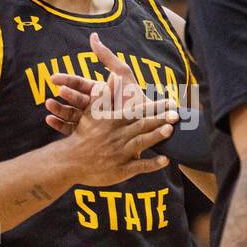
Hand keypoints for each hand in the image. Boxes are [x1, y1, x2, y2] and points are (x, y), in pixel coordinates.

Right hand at [45, 32, 156, 135]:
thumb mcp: (122, 74)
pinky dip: (60, 125)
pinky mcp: (91, 136)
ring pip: (71, 114)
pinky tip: (50, 121)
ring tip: (49, 105)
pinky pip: (73, 130)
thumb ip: (107, 57)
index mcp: (100, 93)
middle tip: (56, 92)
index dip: (67, 80)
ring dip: (58, 109)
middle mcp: (95, 107)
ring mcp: (92, 122)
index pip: (79, 85)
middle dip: (64, 95)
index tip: (53, 78)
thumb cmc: (137, 99)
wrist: (149, 124)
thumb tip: (93, 36)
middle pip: (75, 99)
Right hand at [59, 71, 177, 185]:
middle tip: (176, 114)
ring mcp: (120, 153)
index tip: (170, 101)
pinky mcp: (121, 170)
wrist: (70, 161)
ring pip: (141, 143)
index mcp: (113, 121)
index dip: (154, 106)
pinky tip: (166, 160)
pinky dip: (152, 164)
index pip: (137, 111)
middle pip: (142, 125)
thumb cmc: (83, 135)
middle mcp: (118, 136)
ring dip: (156, 136)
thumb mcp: (91, 113)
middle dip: (160, 119)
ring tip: (170, 130)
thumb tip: (111, 76)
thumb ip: (104, 95)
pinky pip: (139, 166)